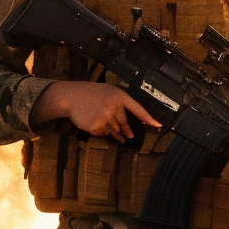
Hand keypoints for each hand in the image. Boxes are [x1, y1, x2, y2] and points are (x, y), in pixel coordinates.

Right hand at [33, 80, 152, 140]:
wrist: (71, 96)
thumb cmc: (91, 93)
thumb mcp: (108, 92)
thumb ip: (119, 105)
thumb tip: (127, 128)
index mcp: (119, 95)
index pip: (137, 108)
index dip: (148, 118)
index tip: (158, 125)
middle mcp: (113, 106)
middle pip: (124, 123)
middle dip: (126, 130)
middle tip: (129, 136)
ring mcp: (104, 116)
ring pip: (113, 130)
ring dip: (111, 131)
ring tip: (102, 123)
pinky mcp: (95, 125)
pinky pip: (103, 134)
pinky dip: (100, 131)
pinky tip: (93, 123)